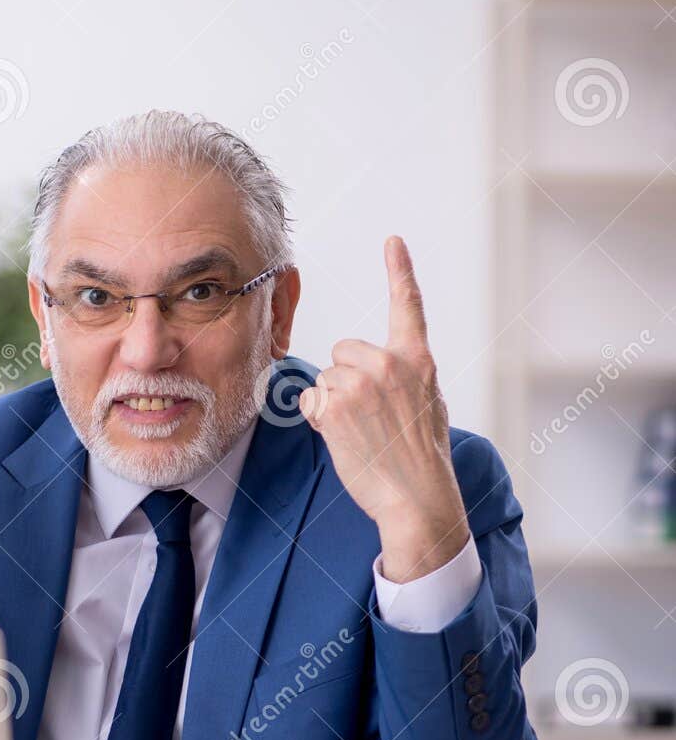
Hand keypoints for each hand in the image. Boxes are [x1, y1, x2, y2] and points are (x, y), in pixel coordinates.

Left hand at [298, 235, 469, 583]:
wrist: (416, 498)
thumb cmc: (423, 457)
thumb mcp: (429, 405)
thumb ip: (408, 377)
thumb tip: (390, 372)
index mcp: (417, 361)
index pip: (408, 306)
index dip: (400, 271)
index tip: (393, 241)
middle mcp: (388, 365)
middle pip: (344, 350)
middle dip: (347, 377)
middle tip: (369, 414)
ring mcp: (359, 385)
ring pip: (326, 378)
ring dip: (333, 403)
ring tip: (361, 431)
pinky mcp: (334, 408)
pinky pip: (310, 400)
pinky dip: (318, 418)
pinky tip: (344, 438)